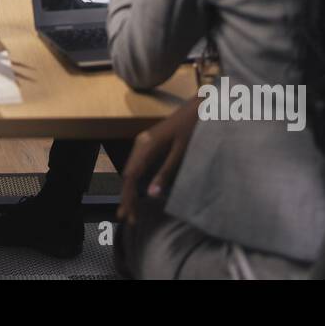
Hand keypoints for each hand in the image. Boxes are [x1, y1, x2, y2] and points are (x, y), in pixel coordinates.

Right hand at [118, 104, 197, 224]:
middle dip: (126, 197)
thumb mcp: (181, 152)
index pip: (131, 177)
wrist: (198, 107)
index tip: (130, 215)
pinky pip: (136, 164)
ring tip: (129, 209)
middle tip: (127, 219)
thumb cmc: (192, 128)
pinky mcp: (148, 143)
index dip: (129, 197)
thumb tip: (151, 194)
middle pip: (127, 175)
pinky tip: (136, 191)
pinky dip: (134, 180)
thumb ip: (165, 173)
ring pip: (130, 170)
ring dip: (128, 190)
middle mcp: (140, 143)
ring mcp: (142, 142)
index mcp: (146, 146)